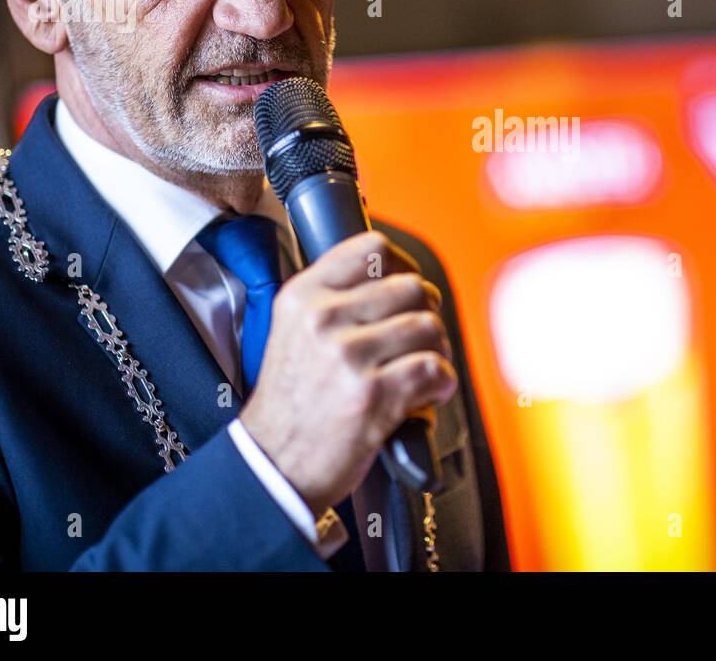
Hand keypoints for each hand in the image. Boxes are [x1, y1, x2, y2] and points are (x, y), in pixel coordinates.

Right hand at [238, 230, 457, 515]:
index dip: (404, 265)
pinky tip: (427, 393)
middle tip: (419, 339)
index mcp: (303, 297)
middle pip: (411, 287)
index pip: (373, 250)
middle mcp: (323, 319)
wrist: (273, 465)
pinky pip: (434, 369)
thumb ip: (335, 300)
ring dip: (437, 351)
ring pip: (428, 327)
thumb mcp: (293, 332)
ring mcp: (348, 356)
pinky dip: (441, 383)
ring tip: (423, 368)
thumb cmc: (292, 403)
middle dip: (426, 314)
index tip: (410, 288)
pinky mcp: (373, 395)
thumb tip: (394, 275)